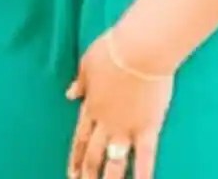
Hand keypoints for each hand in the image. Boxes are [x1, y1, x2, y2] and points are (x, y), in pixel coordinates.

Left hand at [67, 31, 173, 178]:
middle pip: (93, 155)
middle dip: (87, 174)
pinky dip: (143, 175)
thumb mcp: (87, 65)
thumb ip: (80, 83)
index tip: (71, 173)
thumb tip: (70, 93)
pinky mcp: (147, 128)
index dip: (75, 158)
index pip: (79, 139)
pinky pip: (145, 158)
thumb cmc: (111, 51)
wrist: (138, 50)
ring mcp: (125, 128)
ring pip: (114, 162)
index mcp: (90, 108)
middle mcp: (105, 123)